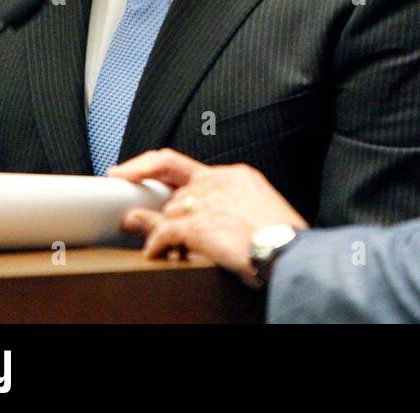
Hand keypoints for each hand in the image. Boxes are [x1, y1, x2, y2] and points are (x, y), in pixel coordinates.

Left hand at [109, 148, 308, 286]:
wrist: (291, 251)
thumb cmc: (282, 239)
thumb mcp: (255, 215)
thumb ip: (224, 210)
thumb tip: (199, 222)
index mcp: (236, 176)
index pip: (182, 166)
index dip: (148, 167)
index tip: (128, 173)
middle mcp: (219, 183)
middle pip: (172, 191)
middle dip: (153, 207)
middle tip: (131, 217)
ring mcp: (208, 202)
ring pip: (166, 211)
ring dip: (153, 228)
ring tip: (146, 239)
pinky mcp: (199, 225)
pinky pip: (164, 234)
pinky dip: (155, 245)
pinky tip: (153, 254)